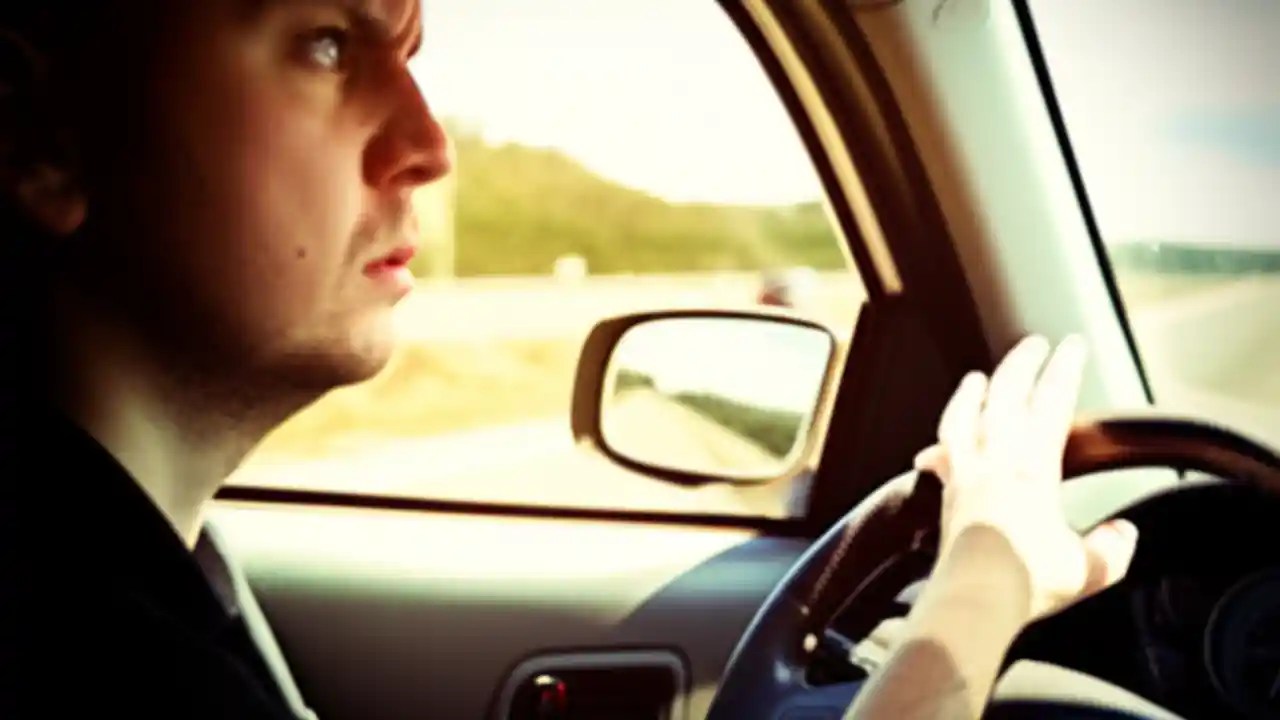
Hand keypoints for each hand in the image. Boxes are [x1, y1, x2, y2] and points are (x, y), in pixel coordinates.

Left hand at [914, 335, 1138, 621]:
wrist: (975, 595)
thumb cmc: (1030, 580)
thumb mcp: (1089, 569)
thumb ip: (1111, 548)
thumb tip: (1124, 534)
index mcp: (1034, 465)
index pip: (1052, 401)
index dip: (1065, 368)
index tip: (1073, 344)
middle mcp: (996, 458)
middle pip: (1006, 394)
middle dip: (1023, 364)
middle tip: (1036, 343)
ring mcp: (966, 472)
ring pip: (965, 416)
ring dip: (973, 392)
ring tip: (978, 377)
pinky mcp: (945, 492)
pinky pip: (940, 454)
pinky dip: (940, 443)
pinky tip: (933, 448)